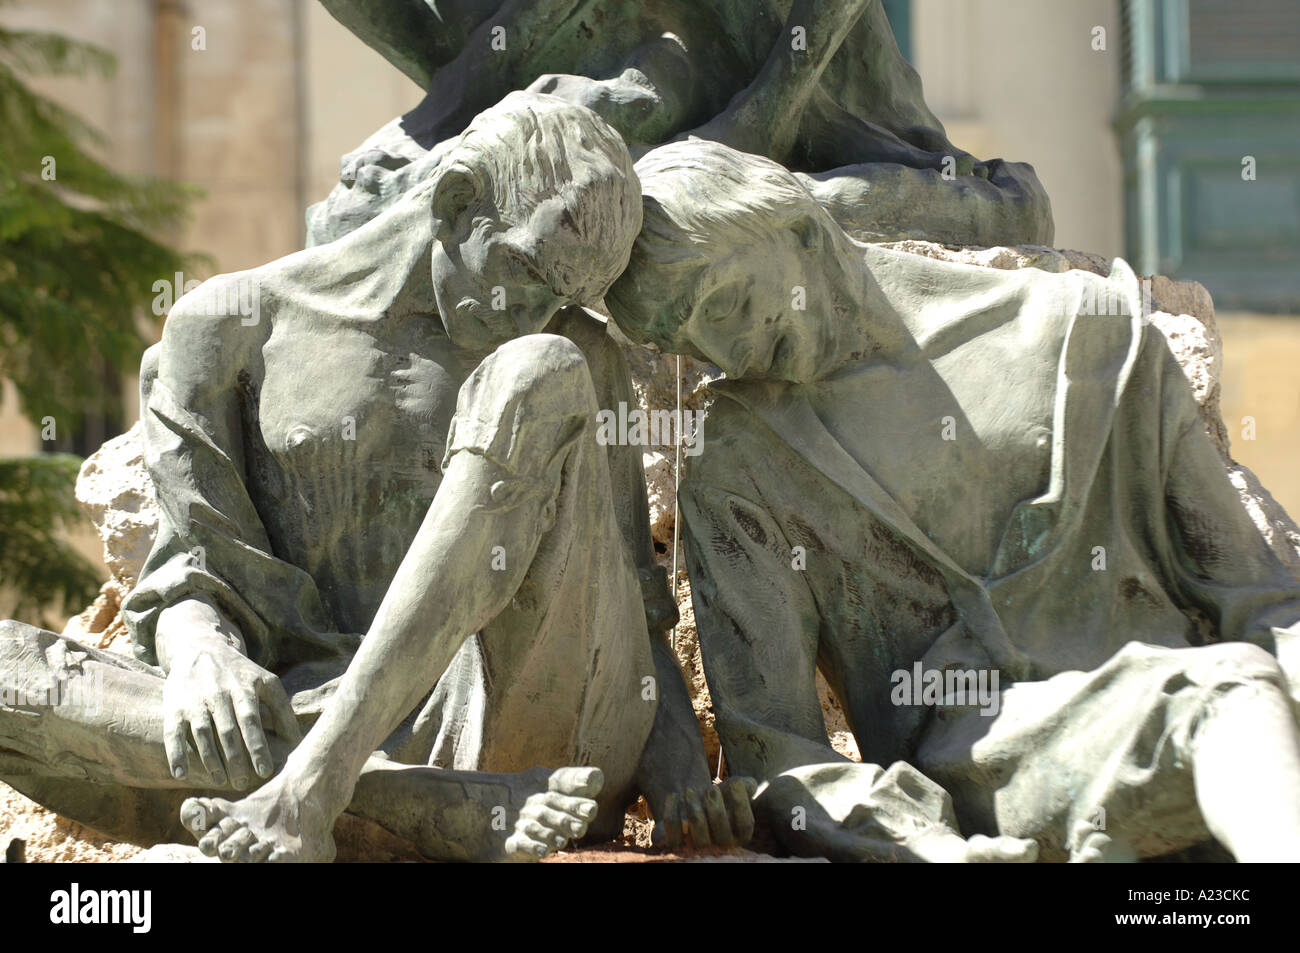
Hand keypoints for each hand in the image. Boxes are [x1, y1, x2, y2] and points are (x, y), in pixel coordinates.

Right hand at [162, 637, 300, 789]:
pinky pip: (173, 732)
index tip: (265, 770)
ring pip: (202, 733)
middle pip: (227, 730)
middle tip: (243, 783)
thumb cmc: (240, 673)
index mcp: (244, 687)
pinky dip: (175, 753)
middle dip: (235, 758)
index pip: (252, 720)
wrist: (201, 647)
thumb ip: (282, 709)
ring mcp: (195, 699)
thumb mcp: (266, 682)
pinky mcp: (174, 705)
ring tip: (219, 781)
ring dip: (210, 759)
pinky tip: (181, 774)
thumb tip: (298, 741)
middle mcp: (219, 692)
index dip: (257, 746)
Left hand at [651, 776, 757, 849]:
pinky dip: (672, 813)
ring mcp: (697, 847)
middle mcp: (720, 846)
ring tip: (690, 790)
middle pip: (722, 836)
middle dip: (716, 809)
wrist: (693, 800)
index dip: (741, 804)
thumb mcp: (737, 786)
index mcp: (739, 834)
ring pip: (699, 838)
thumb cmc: (721, 794)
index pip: (745, 826)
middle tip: (711, 789)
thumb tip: (744, 783)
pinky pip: (673, 836)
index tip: (735, 781)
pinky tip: (673, 795)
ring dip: (694, 810)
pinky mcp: (675, 843)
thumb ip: (746, 785)